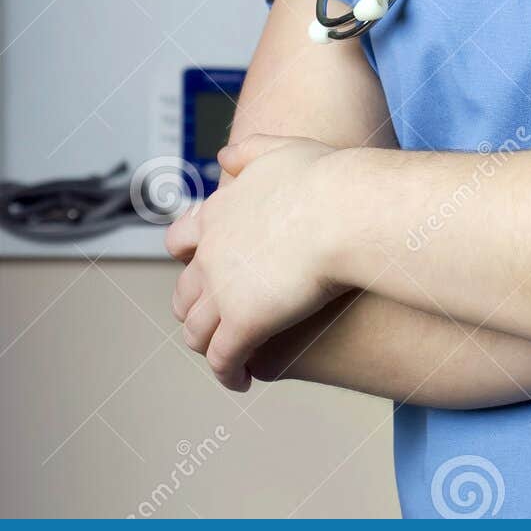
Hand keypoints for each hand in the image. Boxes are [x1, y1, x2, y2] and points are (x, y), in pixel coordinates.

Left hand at [166, 134, 347, 392]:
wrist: (347, 211)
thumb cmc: (328, 179)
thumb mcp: (281, 149)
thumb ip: (250, 152)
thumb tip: (223, 157)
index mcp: (219, 212)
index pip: (181, 240)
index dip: (188, 258)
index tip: (201, 267)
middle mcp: (211, 253)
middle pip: (185, 291)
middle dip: (193, 308)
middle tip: (211, 320)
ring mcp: (223, 291)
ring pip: (197, 331)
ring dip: (207, 345)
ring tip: (225, 357)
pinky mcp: (243, 324)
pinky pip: (224, 360)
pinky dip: (228, 374)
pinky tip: (242, 381)